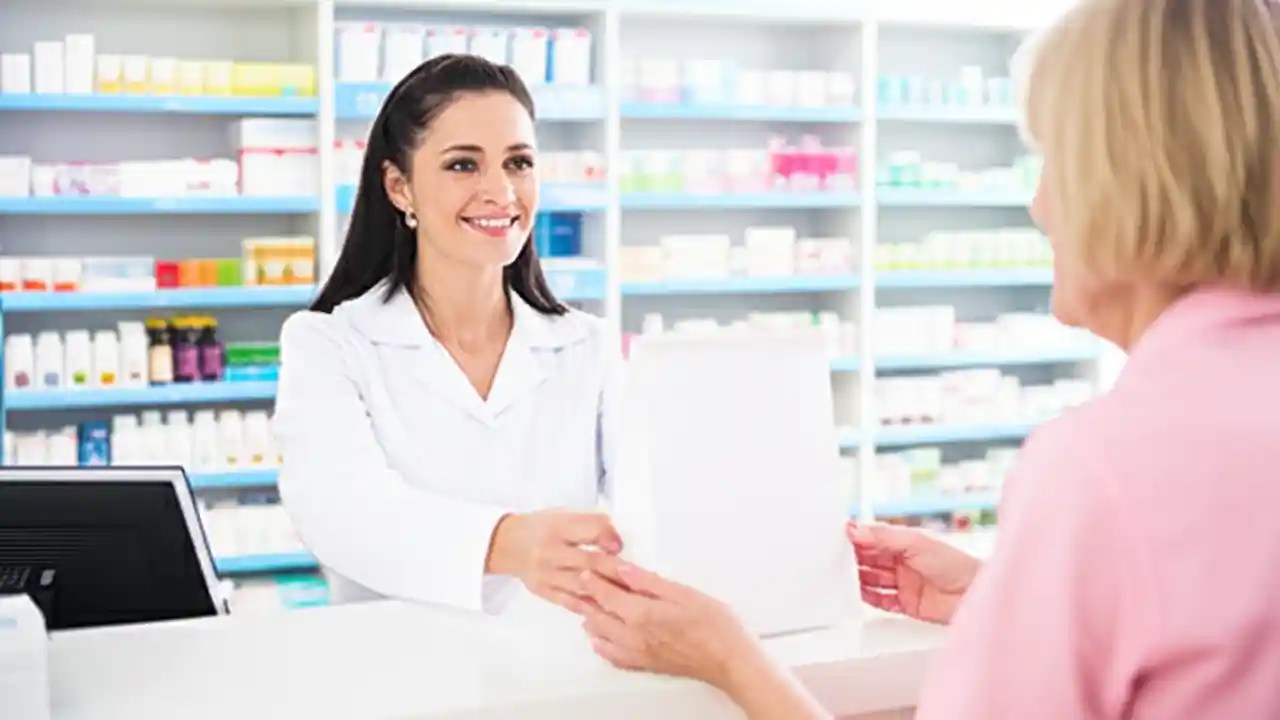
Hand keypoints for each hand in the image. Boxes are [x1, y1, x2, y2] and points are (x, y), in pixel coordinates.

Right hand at [486, 510, 622, 613]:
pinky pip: (570, 602)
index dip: (609, 538)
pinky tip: (606, 611)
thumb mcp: (562, 515)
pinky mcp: (544, 591)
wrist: (506, 544)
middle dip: (616, 570)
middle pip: (590, 562)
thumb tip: (617, 539)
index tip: (619, 546)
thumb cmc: (541, 527)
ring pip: (583, 585)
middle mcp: (551, 551)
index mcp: (558, 526)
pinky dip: (590, 608)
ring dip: (607, 592)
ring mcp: (546, 574)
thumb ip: (589, 523)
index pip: (590, 531)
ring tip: (627, 597)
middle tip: (635, 577)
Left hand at [578, 556, 756, 688]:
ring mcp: (638, 653)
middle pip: (598, 616)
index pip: (606, 595)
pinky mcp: (645, 665)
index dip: (593, 581)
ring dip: (592, 620)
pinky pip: (613, 658)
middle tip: (583, 586)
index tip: (585, 571)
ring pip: (601, 637)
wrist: (729, 660)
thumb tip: (624, 570)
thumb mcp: (684, 593)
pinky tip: (601, 640)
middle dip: (588, 599)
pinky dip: (602, 646)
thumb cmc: (714, 627)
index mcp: (642, 615)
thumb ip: (650, 582)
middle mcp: (634, 637)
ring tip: (588, 607)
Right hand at [848, 521, 980, 624]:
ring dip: (858, 579)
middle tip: (834, 559)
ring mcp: (904, 584)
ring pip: (873, 581)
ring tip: (841, 578)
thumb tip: (856, 528)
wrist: (975, 595)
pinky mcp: (906, 604)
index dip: (858, 539)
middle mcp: (904, 562)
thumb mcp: (915, 542)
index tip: (839, 538)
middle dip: (854, 559)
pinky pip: (881, 602)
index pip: (874, 539)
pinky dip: (868, 599)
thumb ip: (883, 536)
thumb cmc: (956, 564)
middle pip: (871, 560)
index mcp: (906, 543)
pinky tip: (857, 596)